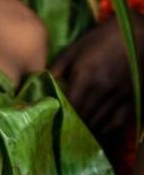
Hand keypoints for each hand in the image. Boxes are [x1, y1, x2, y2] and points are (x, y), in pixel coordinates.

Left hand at [50, 14, 143, 135]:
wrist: (138, 34)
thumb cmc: (102, 39)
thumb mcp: (75, 49)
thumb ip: (58, 67)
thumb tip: (41, 82)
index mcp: (85, 77)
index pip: (70, 106)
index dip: (60, 118)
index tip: (49, 124)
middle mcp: (102, 90)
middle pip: (84, 117)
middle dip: (71, 128)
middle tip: (58, 136)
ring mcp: (118, 96)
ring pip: (99, 122)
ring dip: (87, 132)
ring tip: (73, 140)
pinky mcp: (131, 99)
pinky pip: (117, 121)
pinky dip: (106, 130)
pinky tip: (97, 135)